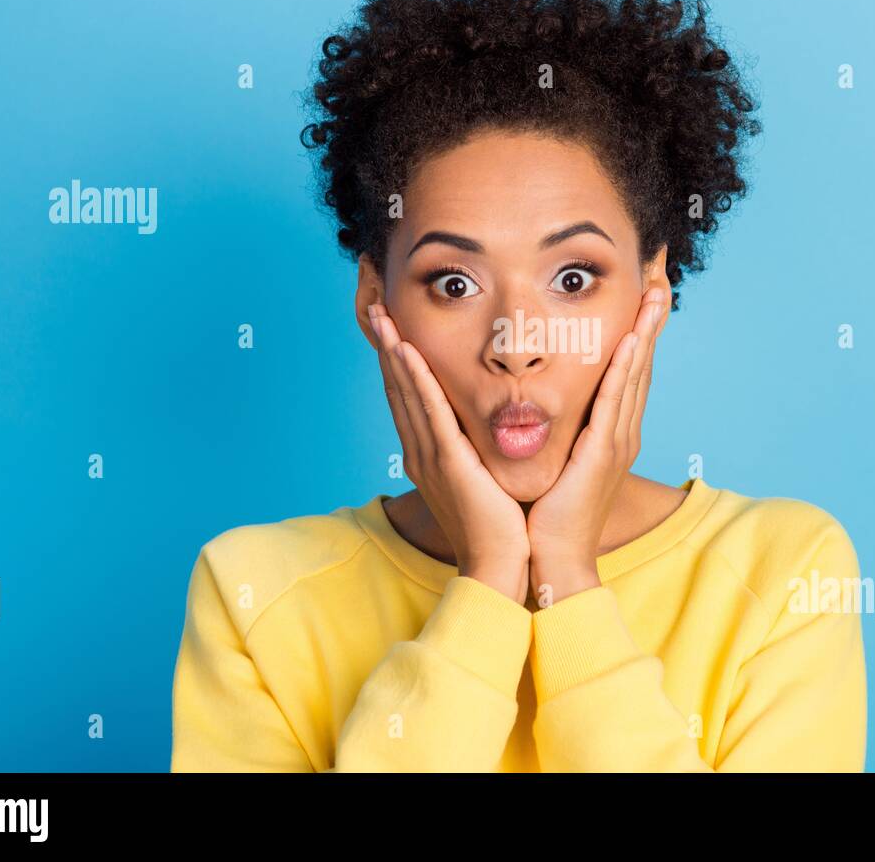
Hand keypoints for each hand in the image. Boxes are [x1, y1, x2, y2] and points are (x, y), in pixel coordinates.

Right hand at [368, 303, 529, 603]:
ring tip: (381, 315)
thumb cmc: (500, 525)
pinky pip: (428, 413)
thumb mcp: (483, 475)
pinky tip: (406, 352)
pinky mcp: (447, 462)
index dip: (396, 359)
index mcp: (428, 454)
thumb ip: (477, 447)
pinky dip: (415, 380)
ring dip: (392, 351)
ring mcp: (429, 456)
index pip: (408, 396)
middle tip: (373, 307)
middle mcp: (420, 451)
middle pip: (397, 387)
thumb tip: (486, 421)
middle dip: (385, 345)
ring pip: (406, 392)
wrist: (501, 566)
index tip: (390, 325)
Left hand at [526, 287, 666, 606]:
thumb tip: (536, 401)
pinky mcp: (603, 453)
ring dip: (646, 331)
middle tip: (661, 276)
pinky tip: (631, 341)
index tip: (643, 292)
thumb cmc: (546, 515)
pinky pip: (615, 402)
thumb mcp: (554, 459)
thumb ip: (554, 428)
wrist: (551, 560)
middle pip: (640, 363)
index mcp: (610, 432)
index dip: (638, 329)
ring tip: (656, 292)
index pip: (627, 369)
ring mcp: (616, 442)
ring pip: (634, 374)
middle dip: (651, 319)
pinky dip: (625, 369)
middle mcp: (621, 432)